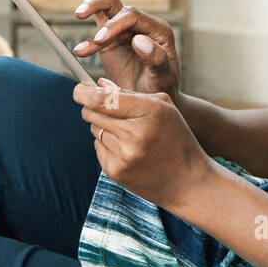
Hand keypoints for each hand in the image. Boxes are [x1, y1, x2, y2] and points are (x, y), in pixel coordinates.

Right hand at [72, 0, 179, 100]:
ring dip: (89, 10)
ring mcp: (124, 28)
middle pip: (115, 2)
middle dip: (96, 7)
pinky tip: (80, 31)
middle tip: (80, 16)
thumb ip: (156, 59)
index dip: (114, 25)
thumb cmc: (162, 88)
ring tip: (77, 19)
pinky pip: (98, 21)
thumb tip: (138, 39)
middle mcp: (141, 24)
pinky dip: (87, 23)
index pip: (132, 16)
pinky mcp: (111, 36)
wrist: (152, 102)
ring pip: (105, 5)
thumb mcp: (164, 78)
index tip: (100, 40)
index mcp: (157, 30)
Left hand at [72, 77, 212, 212]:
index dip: (84, 92)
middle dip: (91, 107)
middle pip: (91, 112)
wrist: (188, 182)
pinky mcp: (115, 172)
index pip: (102, 99)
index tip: (79, 89)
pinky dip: (107, 145)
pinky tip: (127, 150)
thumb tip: (99, 83)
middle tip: (101, 107)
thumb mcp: (163, 107)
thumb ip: (130, 93)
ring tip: (126, 133)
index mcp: (150, 112)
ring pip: (94, 129)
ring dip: (103, 126)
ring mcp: (124, 156)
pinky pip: (98, 148)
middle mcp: (135, 134)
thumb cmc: (176, 137)